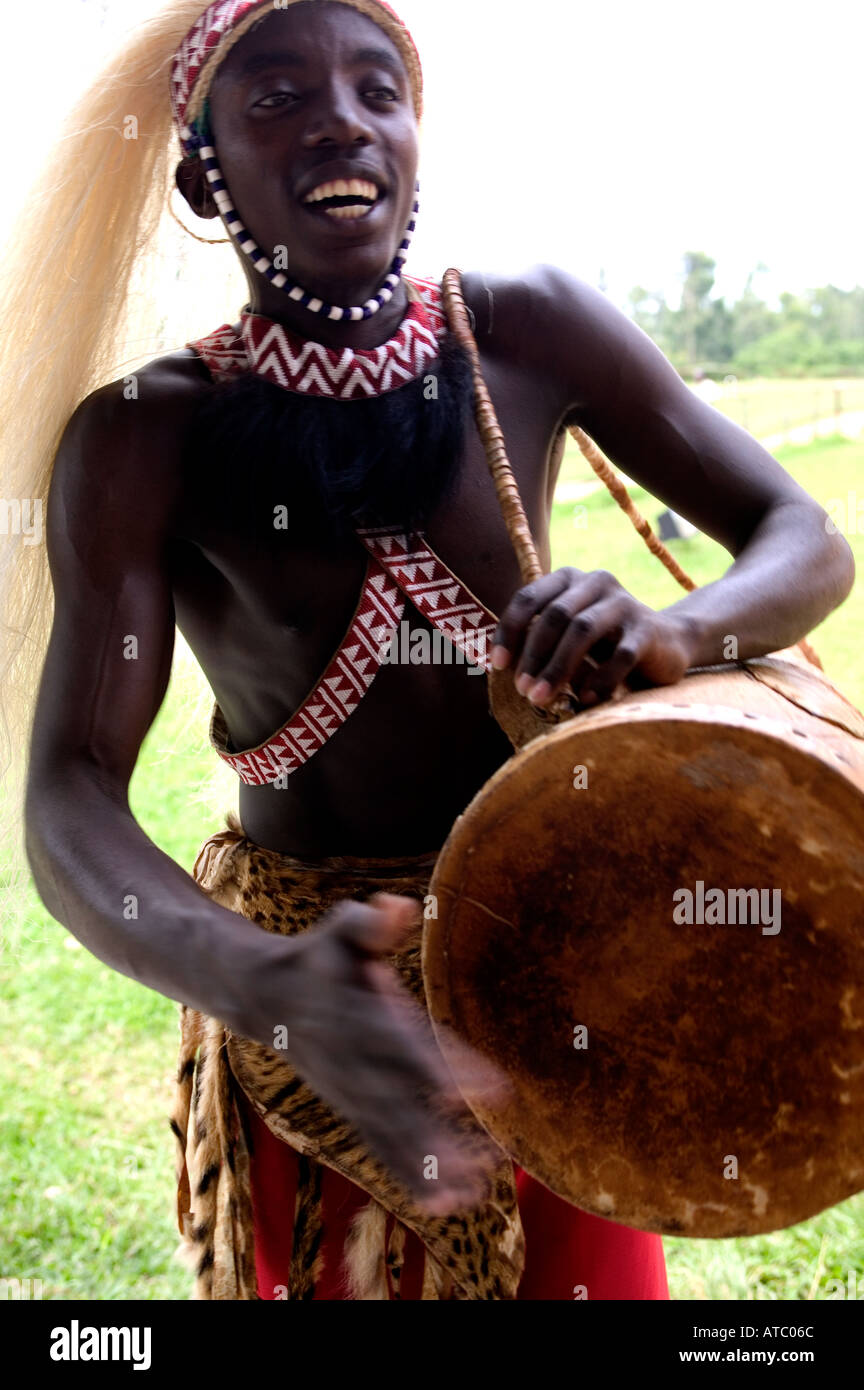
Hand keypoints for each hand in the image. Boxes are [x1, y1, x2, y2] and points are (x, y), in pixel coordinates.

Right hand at [242, 893, 505, 1214]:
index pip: (410, 1047)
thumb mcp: (337, 930)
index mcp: (362, 1017)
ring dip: (431, 1167)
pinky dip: (408, 1176)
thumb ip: (367, 921)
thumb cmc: (317, 956)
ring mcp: (351, 1090)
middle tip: (487, 1165)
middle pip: (403, 1106)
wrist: (262, 995)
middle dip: (442, 1138)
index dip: (447, 1068)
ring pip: (393, 1136)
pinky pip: (380, 1146)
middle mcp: (357, 1062)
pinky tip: (445, 1205)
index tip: (491, 1088)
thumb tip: (398, 907)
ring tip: (474, 1196)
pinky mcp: (350, 1107)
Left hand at [490, 567, 696, 707]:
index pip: (529, 597)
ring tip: (541, 698)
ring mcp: (625, 604)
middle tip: (521, 690)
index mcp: (570, 578)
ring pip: (583, 630)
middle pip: (555, 615)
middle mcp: (597, 583)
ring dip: (558, 668)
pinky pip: (620, 656)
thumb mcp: (568, 634)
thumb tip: (496, 664)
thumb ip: (538, 639)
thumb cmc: (604, 642)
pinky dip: (599, 680)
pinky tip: (584, 701)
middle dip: (534, 655)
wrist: (667, 644)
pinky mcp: (649, 630)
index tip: (498, 665)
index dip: (509, 630)